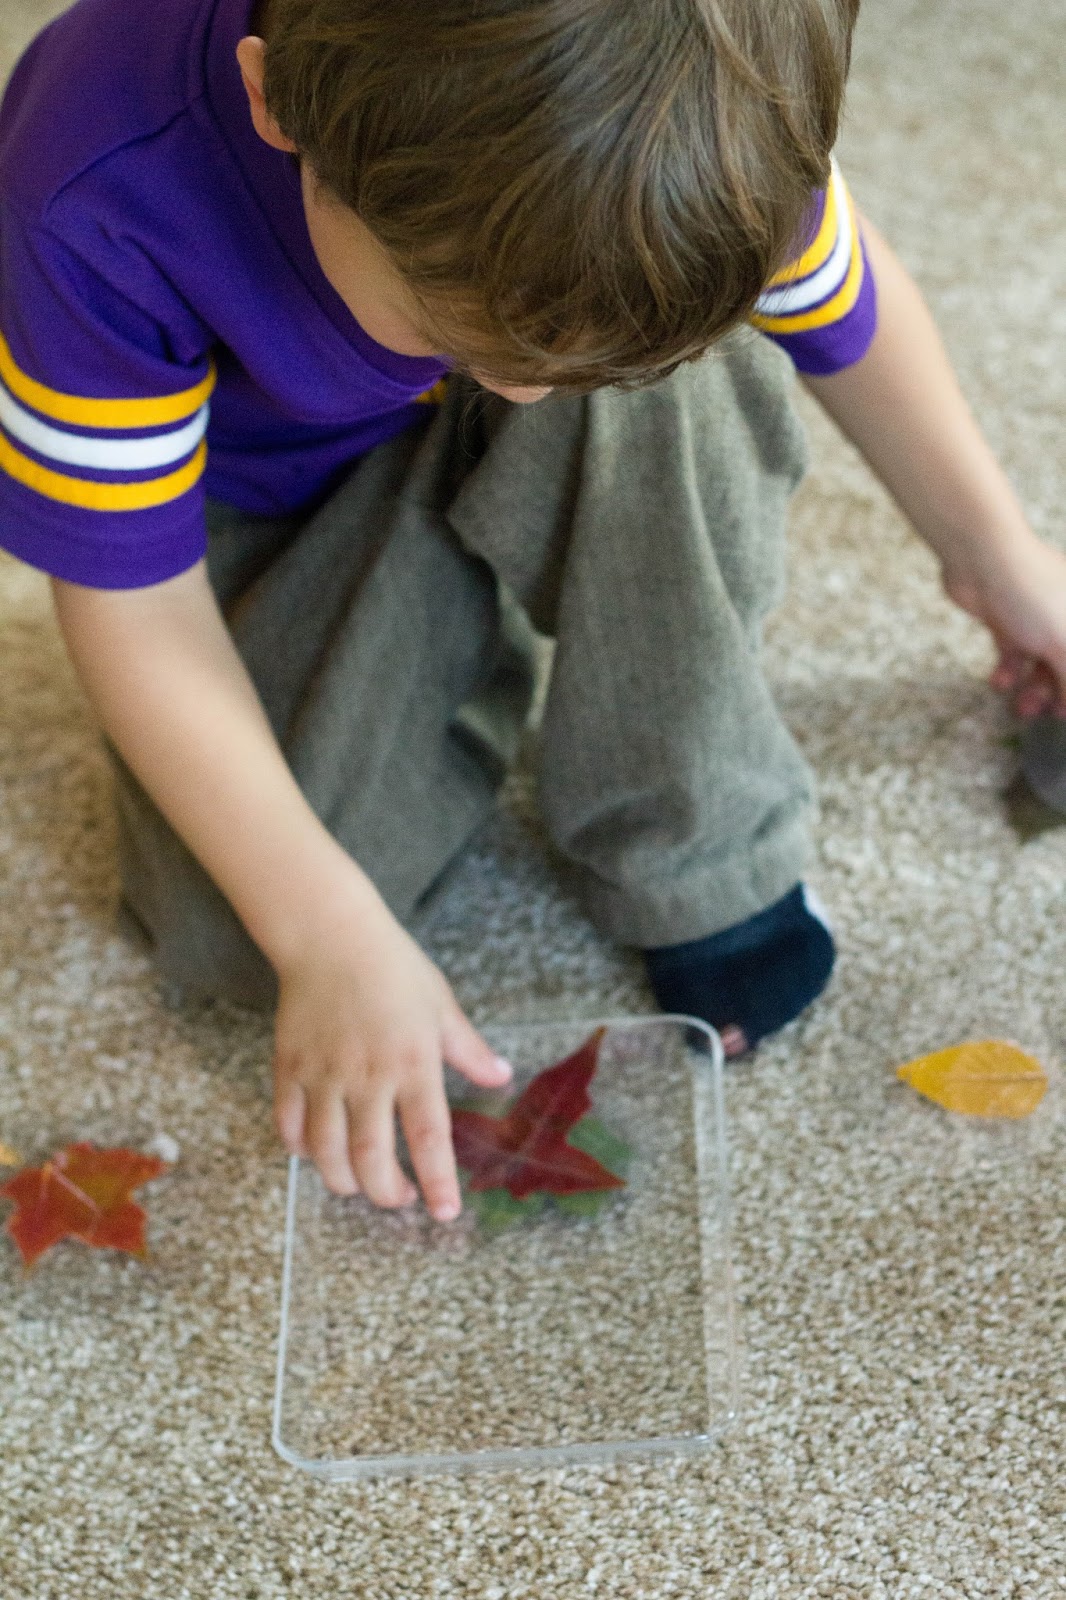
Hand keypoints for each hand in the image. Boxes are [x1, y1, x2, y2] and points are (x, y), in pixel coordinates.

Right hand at [270, 893, 511, 1218]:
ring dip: (343, 1181)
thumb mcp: (441, 1005)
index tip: (444, 1212)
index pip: (428, 1138)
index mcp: (413, 1062)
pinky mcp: (289, 1068)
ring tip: (360, 1183)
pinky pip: (290, 1126)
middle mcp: (368, 1076)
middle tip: (400, 1198)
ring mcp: (324, 1074)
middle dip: (386, 1194)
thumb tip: (502, 1077)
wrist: (330, 935)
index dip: (437, 1182)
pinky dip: (301, 1150)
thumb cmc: (393, 967)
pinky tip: (316, 1152)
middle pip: (371, 1159)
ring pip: (326, 1153)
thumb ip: (468, 1049)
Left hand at [942, 530, 1065, 718]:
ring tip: (1020, 707)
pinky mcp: (1008, 618)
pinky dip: (1009, 670)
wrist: (982, 559)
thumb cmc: (1033, 594)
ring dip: (1032, 688)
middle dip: (1057, 692)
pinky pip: (1014, 652)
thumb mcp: (1064, 645)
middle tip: (1045, 714)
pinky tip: (1000, 683)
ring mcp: (1038, 617)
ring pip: (1041, 661)